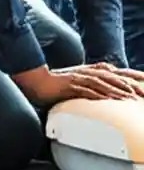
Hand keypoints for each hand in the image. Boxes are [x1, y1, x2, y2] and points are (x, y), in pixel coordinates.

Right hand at [19, 62, 143, 105]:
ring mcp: (78, 77)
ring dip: (116, 90)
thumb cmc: (56, 84)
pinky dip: (98, 93)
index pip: (115, 72)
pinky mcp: (70, 84)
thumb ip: (92, 84)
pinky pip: (86, 89)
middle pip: (112, 76)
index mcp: (90, 71)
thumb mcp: (77, 82)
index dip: (130, 75)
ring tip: (129, 98)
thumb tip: (107, 92)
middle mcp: (86, 72)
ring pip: (102, 82)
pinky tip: (106, 99)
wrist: (36, 81)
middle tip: (143, 92)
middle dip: (129, 84)